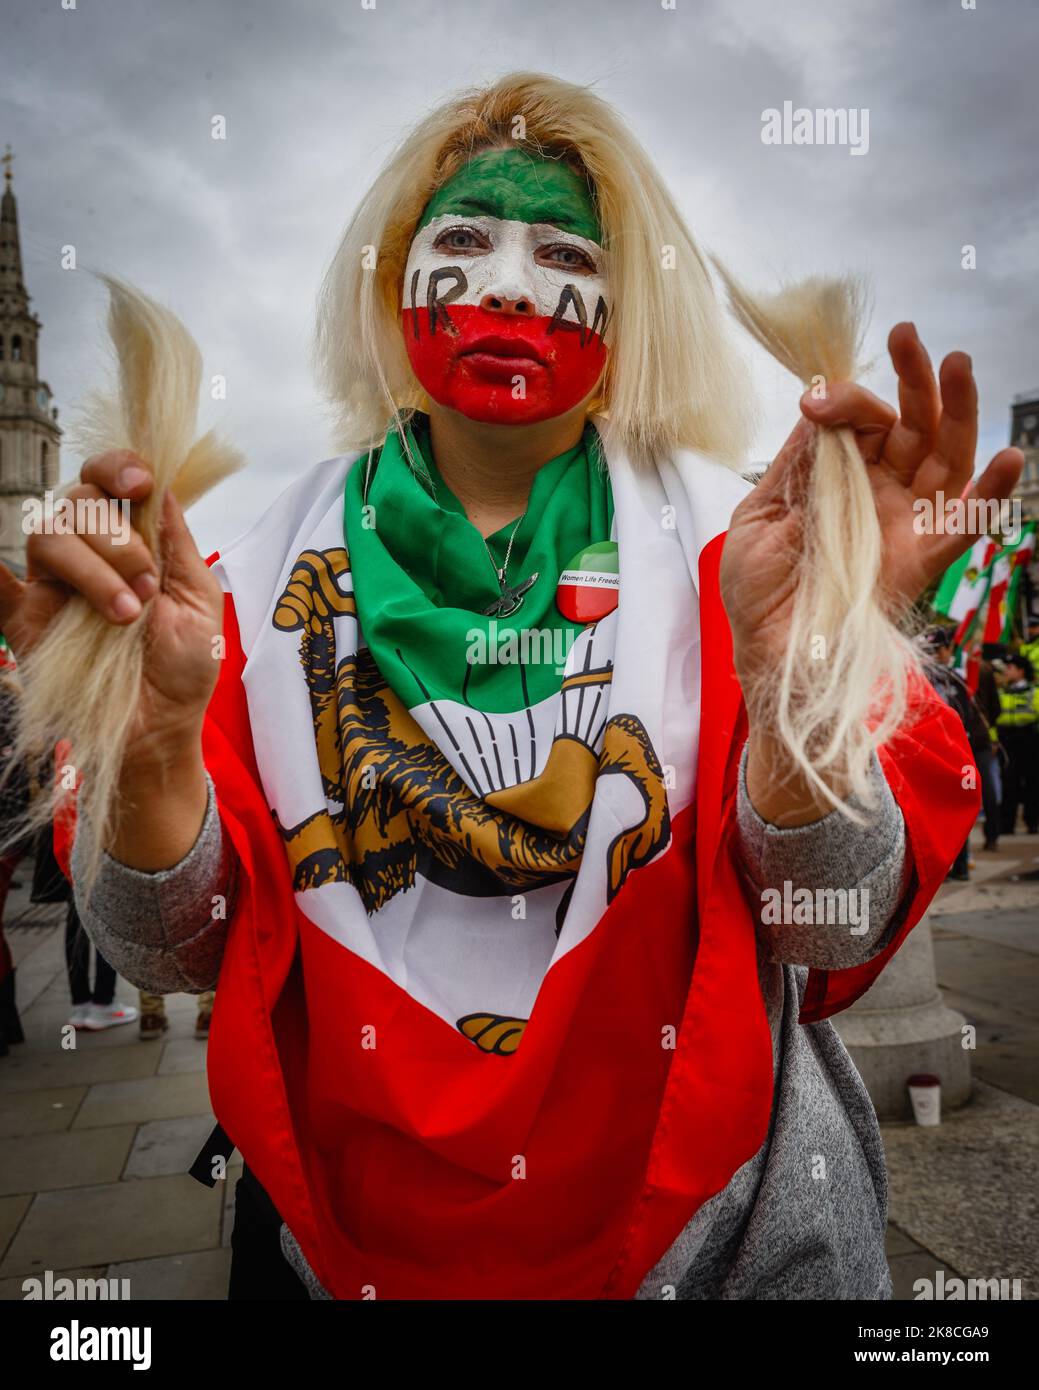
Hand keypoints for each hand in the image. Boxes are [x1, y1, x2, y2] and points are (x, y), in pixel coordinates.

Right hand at [0, 450, 222, 762]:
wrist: (161, 726)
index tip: (139, 484)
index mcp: (130, 539)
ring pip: (48, 534)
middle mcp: (87, 552)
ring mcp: (53, 584)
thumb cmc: (184, 665)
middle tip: (146, 588)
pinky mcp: (24, 620)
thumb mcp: (199, 600)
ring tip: (125, 613)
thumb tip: (160, 484)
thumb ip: (177, 542)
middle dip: (118, 539)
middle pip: (78, 500)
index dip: (118, 468)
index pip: (109, 481)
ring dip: (91, 567)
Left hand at [721, 322, 1022, 692]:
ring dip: (957, 410)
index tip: (816, 399)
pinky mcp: (920, 561)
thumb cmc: (758, 590)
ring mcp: (904, 524)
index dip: (846, 401)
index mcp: (841, 479)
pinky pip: (963, 526)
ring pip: (945, 457)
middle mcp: (880, 494)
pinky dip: (989, 494)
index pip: (861, 422)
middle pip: (913, 425)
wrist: (765, 651)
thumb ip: (793, 464)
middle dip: (913, 378)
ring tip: (958, 364)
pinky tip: (1008, 457)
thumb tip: (818, 407)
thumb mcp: (759, 515)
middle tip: (909, 335)